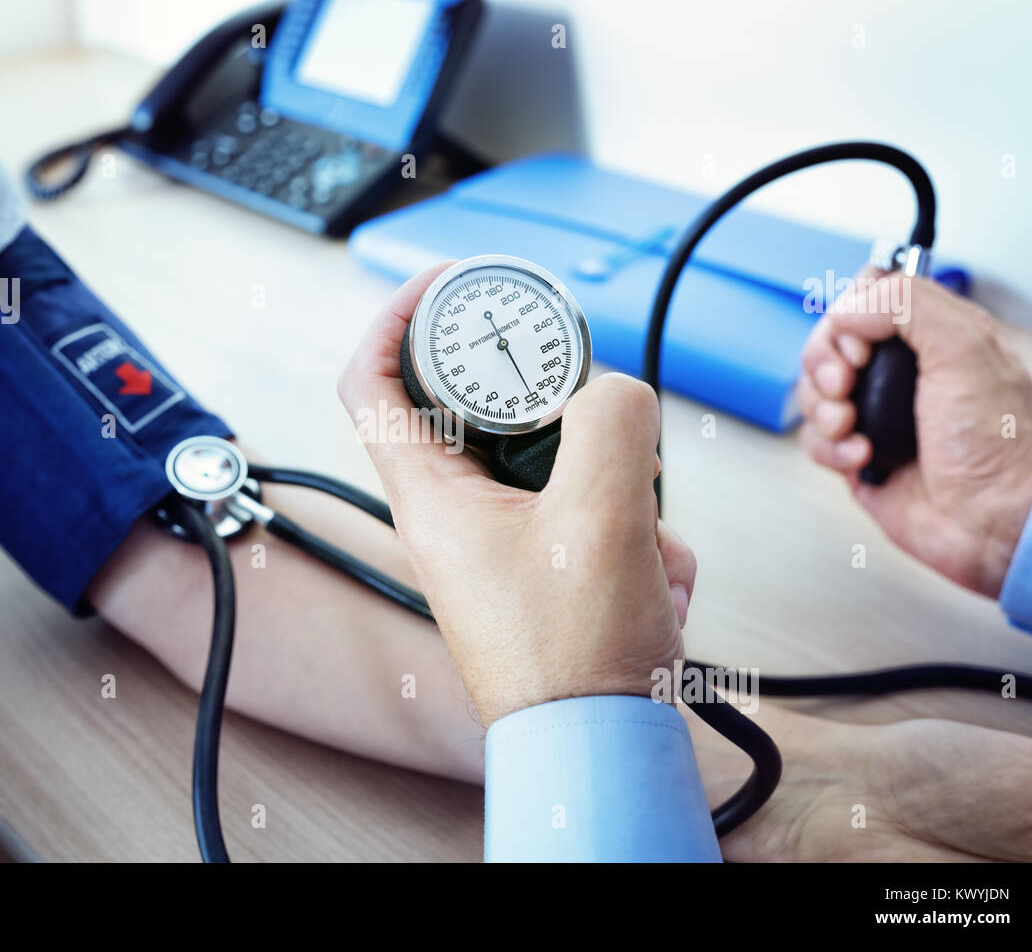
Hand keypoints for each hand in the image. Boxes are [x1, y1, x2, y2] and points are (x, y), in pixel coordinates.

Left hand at [338, 263, 693, 726]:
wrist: (597, 748)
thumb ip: (611, 420)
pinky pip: (587, 514)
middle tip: (602, 412)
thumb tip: (617, 392)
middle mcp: (452, 515)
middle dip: (563, 408)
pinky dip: (633, 532)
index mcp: (430, 494)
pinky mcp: (541, 569)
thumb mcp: (603, 512)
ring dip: (620, 482)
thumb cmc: (575, 656)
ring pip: (555, 462)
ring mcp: (497, 543)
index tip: (450, 281)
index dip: (398, 313)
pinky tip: (659, 579)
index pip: (372, 377)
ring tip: (648, 536)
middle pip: (484, 409)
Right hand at [798, 270, 1031, 596]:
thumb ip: (906, 304)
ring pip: (813, 390)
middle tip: (847, 385)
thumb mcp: (966, 349)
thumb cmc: (998, 444)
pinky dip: (831, 449)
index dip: (851, 314)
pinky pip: (815, 439)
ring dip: (825, 410)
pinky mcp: (856, 454)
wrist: (993, 521)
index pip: (868, 295)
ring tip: (855, 428)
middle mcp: (902, 371)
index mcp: (933, 334)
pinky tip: (865, 458)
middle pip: (828, 342)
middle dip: (825, 364)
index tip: (864, 345)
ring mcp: (876, 413)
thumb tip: (848, 309)